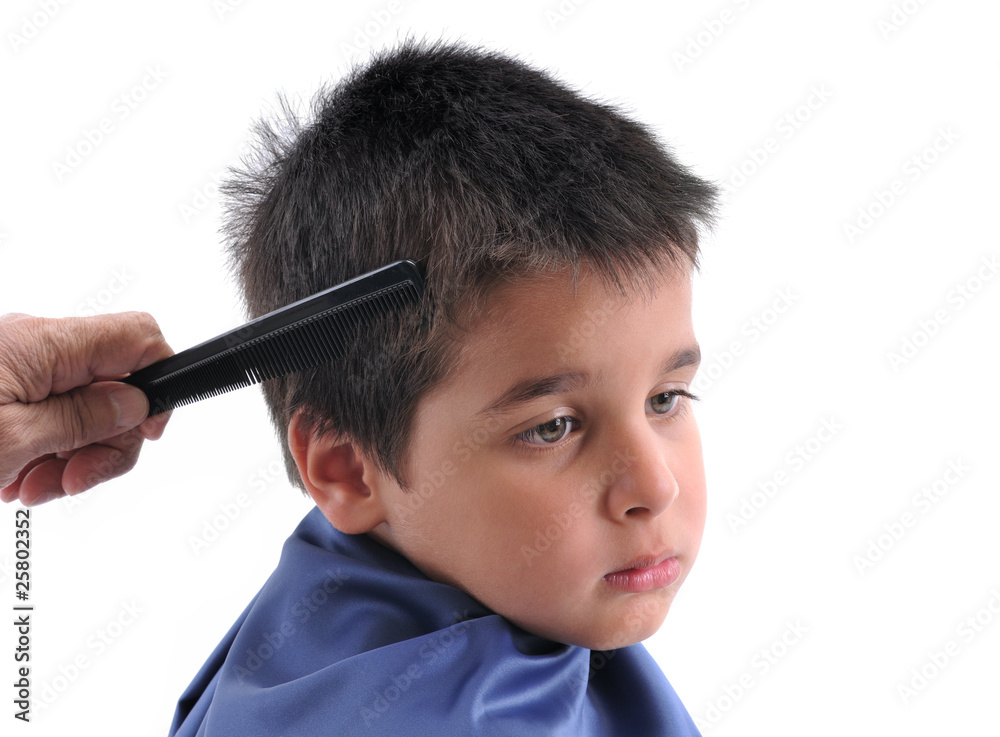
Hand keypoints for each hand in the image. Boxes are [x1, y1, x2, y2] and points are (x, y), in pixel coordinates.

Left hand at [0, 312, 172, 505]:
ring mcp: (19, 367)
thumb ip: (82, 418)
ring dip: (70, 457)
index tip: (148, 431)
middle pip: (114, 387)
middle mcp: (36, 346)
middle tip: (75, 480)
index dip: (158, 383)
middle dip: (105, 442)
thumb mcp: (12, 438)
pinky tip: (18, 476)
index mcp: (43, 343)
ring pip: (83, 410)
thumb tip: (134, 405)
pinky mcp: (5, 389)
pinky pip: (49, 417)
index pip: (138, 338)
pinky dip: (43, 453)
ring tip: (31, 487)